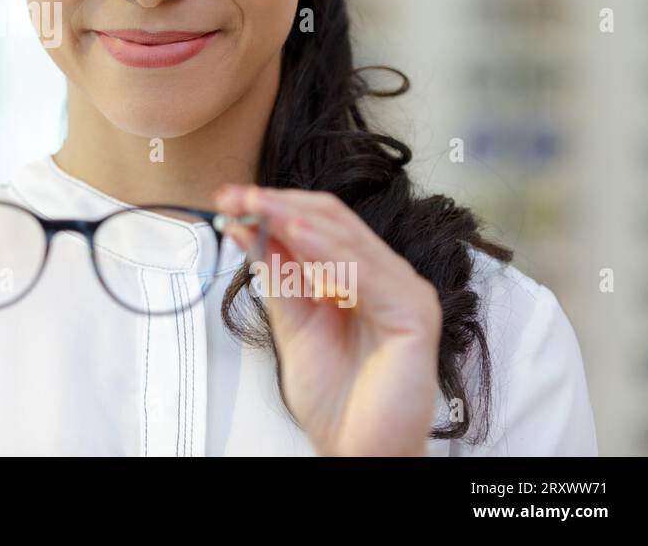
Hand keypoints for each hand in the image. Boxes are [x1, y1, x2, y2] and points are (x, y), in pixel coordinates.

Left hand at [214, 185, 441, 455]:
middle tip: (239, 196)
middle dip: (280, 205)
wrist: (357, 451)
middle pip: (335, 222)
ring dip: (298, 220)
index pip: (321, 222)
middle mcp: (389, 278)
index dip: (275, 204)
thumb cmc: (337, 399)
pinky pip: (369, 277)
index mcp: (364, 275)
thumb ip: (275, 276)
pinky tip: (298, 238)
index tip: (232, 198)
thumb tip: (245, 226)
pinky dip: (330, 254)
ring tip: (261, 207)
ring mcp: (407, 294)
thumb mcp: (292, 323)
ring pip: (349, 241)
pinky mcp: (415, 318)